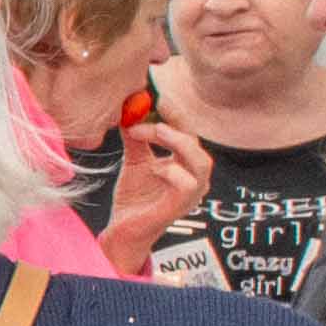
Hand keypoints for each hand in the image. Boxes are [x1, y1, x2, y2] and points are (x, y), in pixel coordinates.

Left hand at [102, 118, 214, 265]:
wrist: (123, 230)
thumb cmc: (135, 198)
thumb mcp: (135, 161)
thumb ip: (137, 138)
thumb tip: (129, 110)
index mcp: (184, 163)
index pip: (187, 132)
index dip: (175, 113)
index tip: (158, 96)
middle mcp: (194, 176)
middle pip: (196, 142)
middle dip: (176, 122)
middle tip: (153, 110)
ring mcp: (191, 192)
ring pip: (201, 161)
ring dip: (178, 142)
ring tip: (154, 132)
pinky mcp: (182, 206)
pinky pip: (187, 184)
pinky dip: (172, 171)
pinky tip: (154, 168)